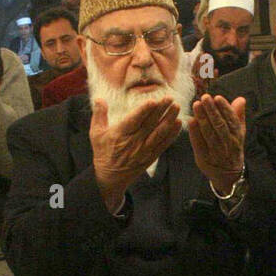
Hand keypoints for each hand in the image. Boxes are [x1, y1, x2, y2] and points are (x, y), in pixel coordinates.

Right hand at [90, 97, 182, 211]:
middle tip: (170, 98)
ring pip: (159, 133)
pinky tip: (179, 123)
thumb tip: (98, 98)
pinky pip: (164, 144)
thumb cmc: (103, 152)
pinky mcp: (151, 156)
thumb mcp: (96, 133)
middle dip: (161, 110)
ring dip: (169, 120)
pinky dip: (172, 134)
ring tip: (177, 107)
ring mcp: (144, 150)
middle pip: (150, 124)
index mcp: (120, 134)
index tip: (153, 101)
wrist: (111, 177)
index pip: (134, 120)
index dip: (144, 111)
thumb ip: (99, 115)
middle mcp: (134, 142)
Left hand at [187, 94, 246, 192]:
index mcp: (237, 137)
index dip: (225, 109)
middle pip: (220, 126)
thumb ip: (238, 116)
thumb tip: (241, 99)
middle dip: (212, 111)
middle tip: (204, 97)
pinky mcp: (204, 159)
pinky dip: (194, 133)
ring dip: (202, 119)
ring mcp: (215, 153)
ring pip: (209, 134)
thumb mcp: (239, 133)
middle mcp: (228, 145)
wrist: (228, 175)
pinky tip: (190, 121)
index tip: (217, 97)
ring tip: (196, 105)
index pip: (232, 121)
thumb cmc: (232, 148)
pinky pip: (199, 144)